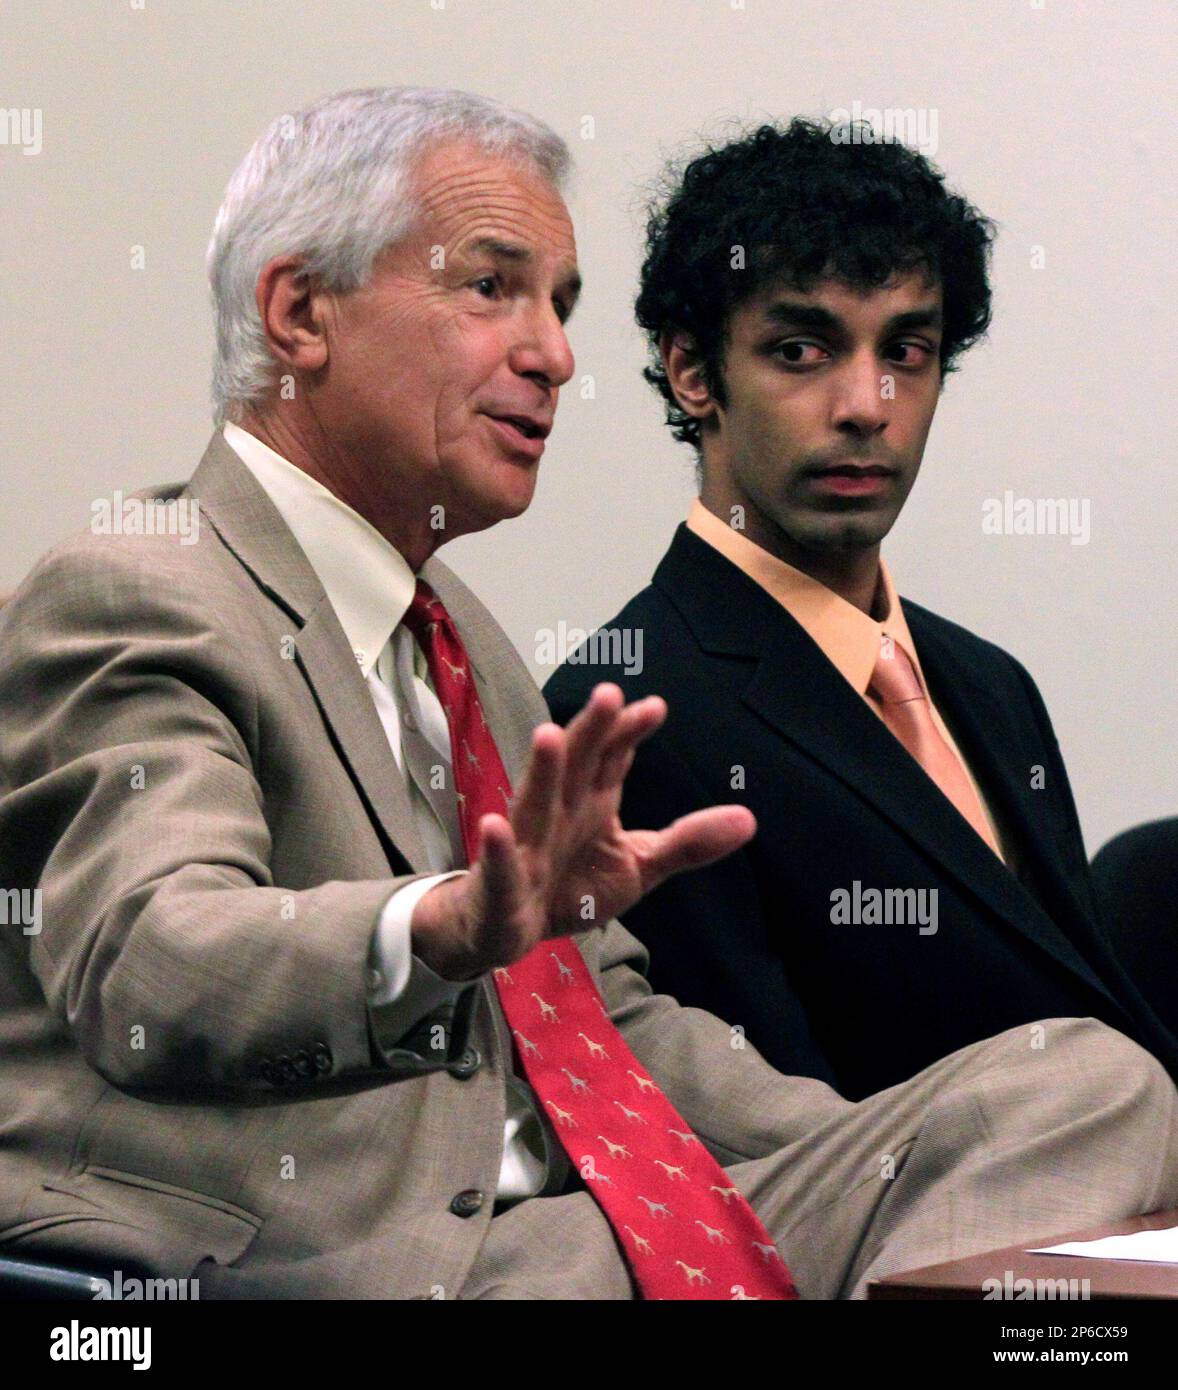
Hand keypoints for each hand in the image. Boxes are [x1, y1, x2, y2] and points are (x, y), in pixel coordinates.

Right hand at [410, 683, 754, 979]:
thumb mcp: (639, 865)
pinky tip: (493, 826)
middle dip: (591, 729)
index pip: (612, 756)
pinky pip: (500, 865)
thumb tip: (748, 819)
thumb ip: (687, 841)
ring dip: (541, 769)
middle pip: (576, 762)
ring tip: (549, 734)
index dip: (629, 731)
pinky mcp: (502, 882)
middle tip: (609, 693)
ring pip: (534, 800)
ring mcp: (527, 844)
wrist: (508, 930)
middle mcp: (559, 810)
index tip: (655, 708)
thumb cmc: (571, 888)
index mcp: (592, 800)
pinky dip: (497, 847)